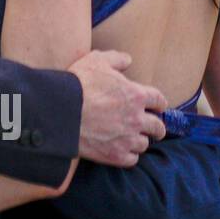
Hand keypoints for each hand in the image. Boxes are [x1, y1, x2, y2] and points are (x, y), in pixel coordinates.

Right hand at [70, 50, 166, 165]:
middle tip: (151, 128)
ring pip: (144, 144)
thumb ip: (116, 59)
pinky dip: (128, 155)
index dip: (158, 103)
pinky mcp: (116, 154)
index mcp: (136, 95)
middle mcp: (137, 119)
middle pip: (158, 127)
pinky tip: (120, 149)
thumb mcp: (96, 61)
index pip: (159, 101)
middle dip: (156, 127)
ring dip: (139, 140)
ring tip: (130, 138)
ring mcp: (127, 138)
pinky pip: (132, 159)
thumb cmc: (78, 84)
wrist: (60, 111)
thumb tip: (128, 60)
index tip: (156, 106)